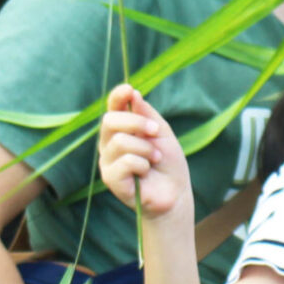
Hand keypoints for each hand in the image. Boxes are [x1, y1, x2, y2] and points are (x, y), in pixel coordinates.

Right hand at [97, 84, 189, 218]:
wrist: (175, 193)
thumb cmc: (168, 163)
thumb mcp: (162, 133)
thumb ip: (147, 115)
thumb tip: (133, 94)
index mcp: (121, 130)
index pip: (113, 108)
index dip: (117, 97)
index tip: (129, 90)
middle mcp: (110, 143)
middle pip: (110, 120)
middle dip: (137, 122)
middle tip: (156, 132)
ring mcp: (108, 161)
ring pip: (119, 141)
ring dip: (145, 148)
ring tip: (155, 158)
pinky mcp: (110, 179)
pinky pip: (124, 161)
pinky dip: (142, 164)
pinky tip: (146, 172)